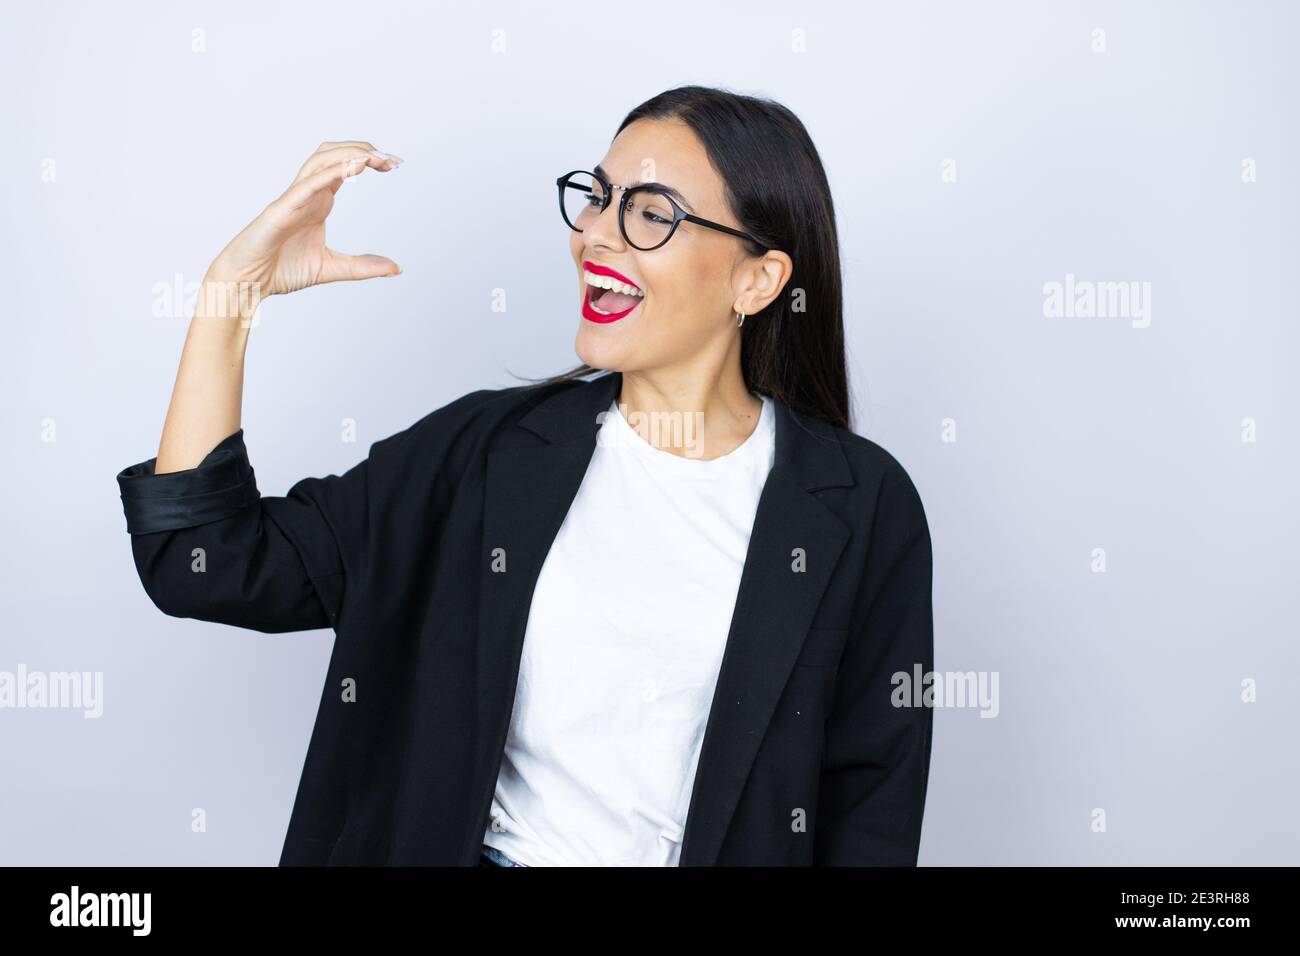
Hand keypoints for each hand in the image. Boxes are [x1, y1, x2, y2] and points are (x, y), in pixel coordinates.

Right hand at [206, 140, 402, 300]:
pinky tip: (352, 168)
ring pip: (320, 161)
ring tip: (375, 157)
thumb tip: (396, 269)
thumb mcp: (331, 268)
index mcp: (319, 202)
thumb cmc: (280, 270)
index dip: (369, 161)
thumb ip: (362, 267)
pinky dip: (330, 172)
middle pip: (334, 155)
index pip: (345, 168)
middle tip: (391, 159)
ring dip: (349, 154)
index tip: (394, 164)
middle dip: (363, 150)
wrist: (246, 282)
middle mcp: (307, 194)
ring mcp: (293, 198)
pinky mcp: (281, 209)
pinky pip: (306, 184)